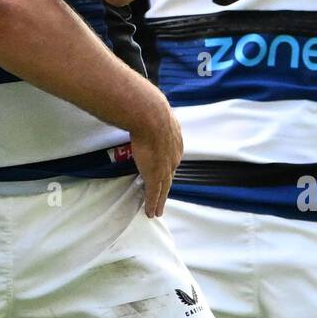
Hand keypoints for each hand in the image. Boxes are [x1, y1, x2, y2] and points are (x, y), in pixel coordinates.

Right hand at [127, 96, 183, 218]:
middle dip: (166, 187)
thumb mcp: (155, 110)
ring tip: (157, 210)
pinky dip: (152, 204)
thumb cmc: (150, 108)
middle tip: (162, 197)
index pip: (171, 157)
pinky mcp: (154, 176)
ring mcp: (165, 167)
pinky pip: (153, 194)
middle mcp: (173, 156)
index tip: (163, 172)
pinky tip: (150, 213)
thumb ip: (150, 113)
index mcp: (175, 140)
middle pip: (170, 175)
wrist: (149, 115)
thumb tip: (142, 105)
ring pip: (164, 188)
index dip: (167, 166)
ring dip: (160, 200)